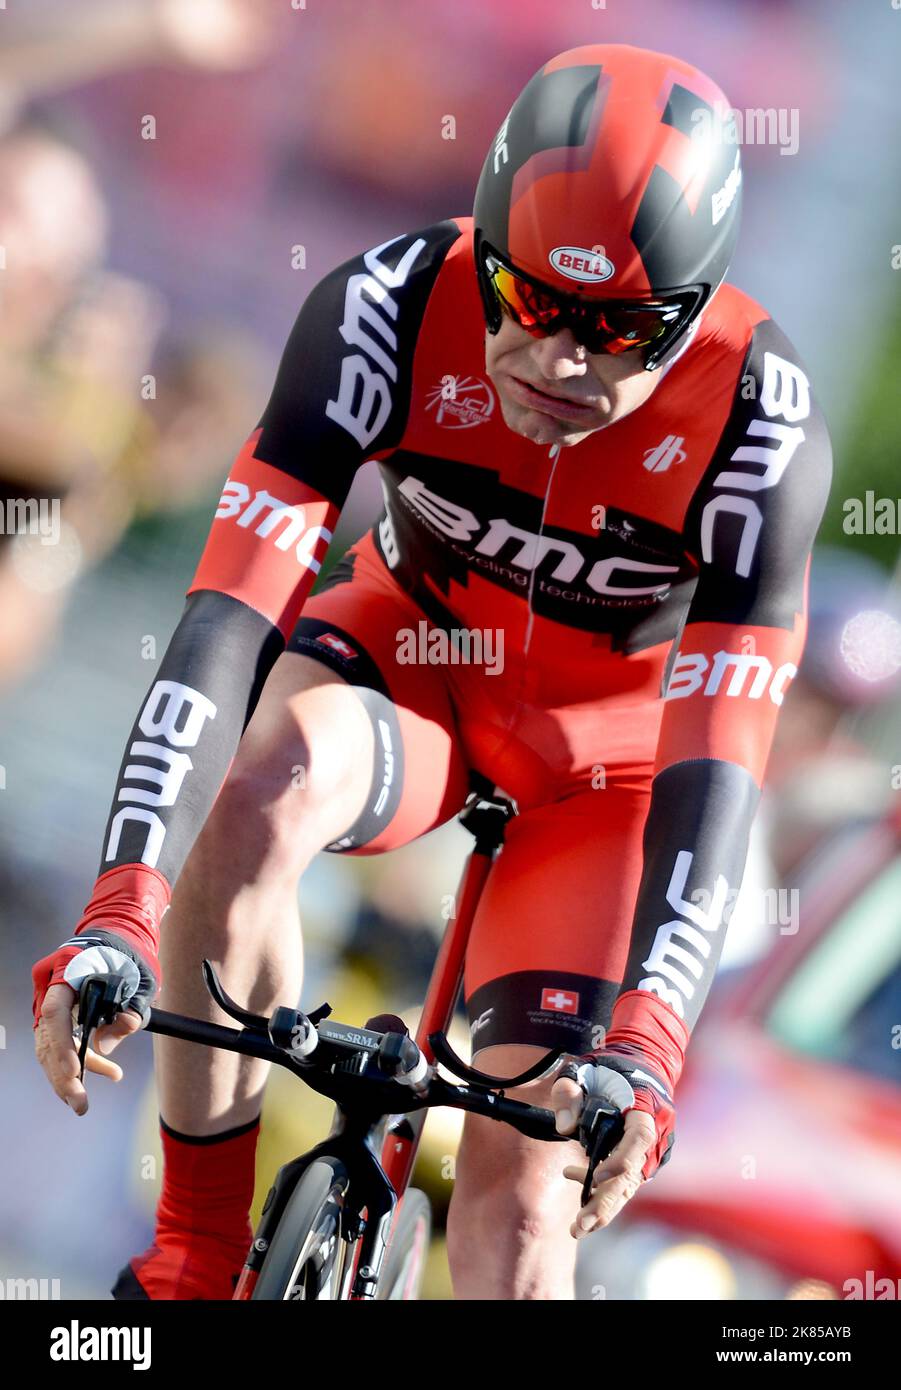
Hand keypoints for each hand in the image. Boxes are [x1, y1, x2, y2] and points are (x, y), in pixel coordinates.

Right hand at [32, 924, 158, 1113]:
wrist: (119, 937)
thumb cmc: (129, 954)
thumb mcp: (140, 978)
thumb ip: (130, 1009)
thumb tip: (106, 1047)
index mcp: (67, 970)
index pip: (54, 1012)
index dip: (61, 1045)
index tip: (74, 1073)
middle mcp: (50, 987)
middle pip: (47, 1037)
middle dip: (63, 1075)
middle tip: (80, 1104)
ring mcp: (51, 1001)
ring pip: (49, 1046)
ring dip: (66, 1076)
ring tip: (81, 1103)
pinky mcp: (59, 1014)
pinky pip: (59, 1043)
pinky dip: (74, 1062)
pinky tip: (93, 1077)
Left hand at [553, 1080, 654, 1237]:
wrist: (637, 1066)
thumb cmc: (611, 1068)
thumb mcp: (585, 1069)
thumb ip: (570, 1091)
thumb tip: (564, 1127)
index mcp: (645, 1110)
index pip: (639, 1140)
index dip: (621, 1160)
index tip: (596, 1175)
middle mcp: (653, 1136)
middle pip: (632, 1175)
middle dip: (606, 1202)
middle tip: (581, 1224)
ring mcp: (648, 1151)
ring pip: (628, 1186)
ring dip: (604, 1207)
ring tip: (578, 1227)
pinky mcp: (638, 1158)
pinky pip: (622, 1180)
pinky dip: (601, 1188)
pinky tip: (574, 1178)